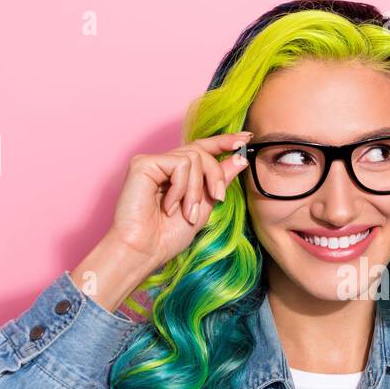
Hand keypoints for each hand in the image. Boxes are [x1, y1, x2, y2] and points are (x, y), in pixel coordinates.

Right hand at [109, 130, 252, 265]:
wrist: (145, 250)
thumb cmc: (168, 236)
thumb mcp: (205, 206)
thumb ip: (219, 181)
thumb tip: (240, 158)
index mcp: (178, 173)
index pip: (203, 148)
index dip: (224, 141)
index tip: (247, 137)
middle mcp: (164, 164)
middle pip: (203, 152)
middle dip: (216, 175)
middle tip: (218, 198)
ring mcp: (153, 162)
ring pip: (194, 157)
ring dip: (197, 189)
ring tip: (188, 213)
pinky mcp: (143, 163)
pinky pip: (180, 164)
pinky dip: (181, 188)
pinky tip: (169, 206)